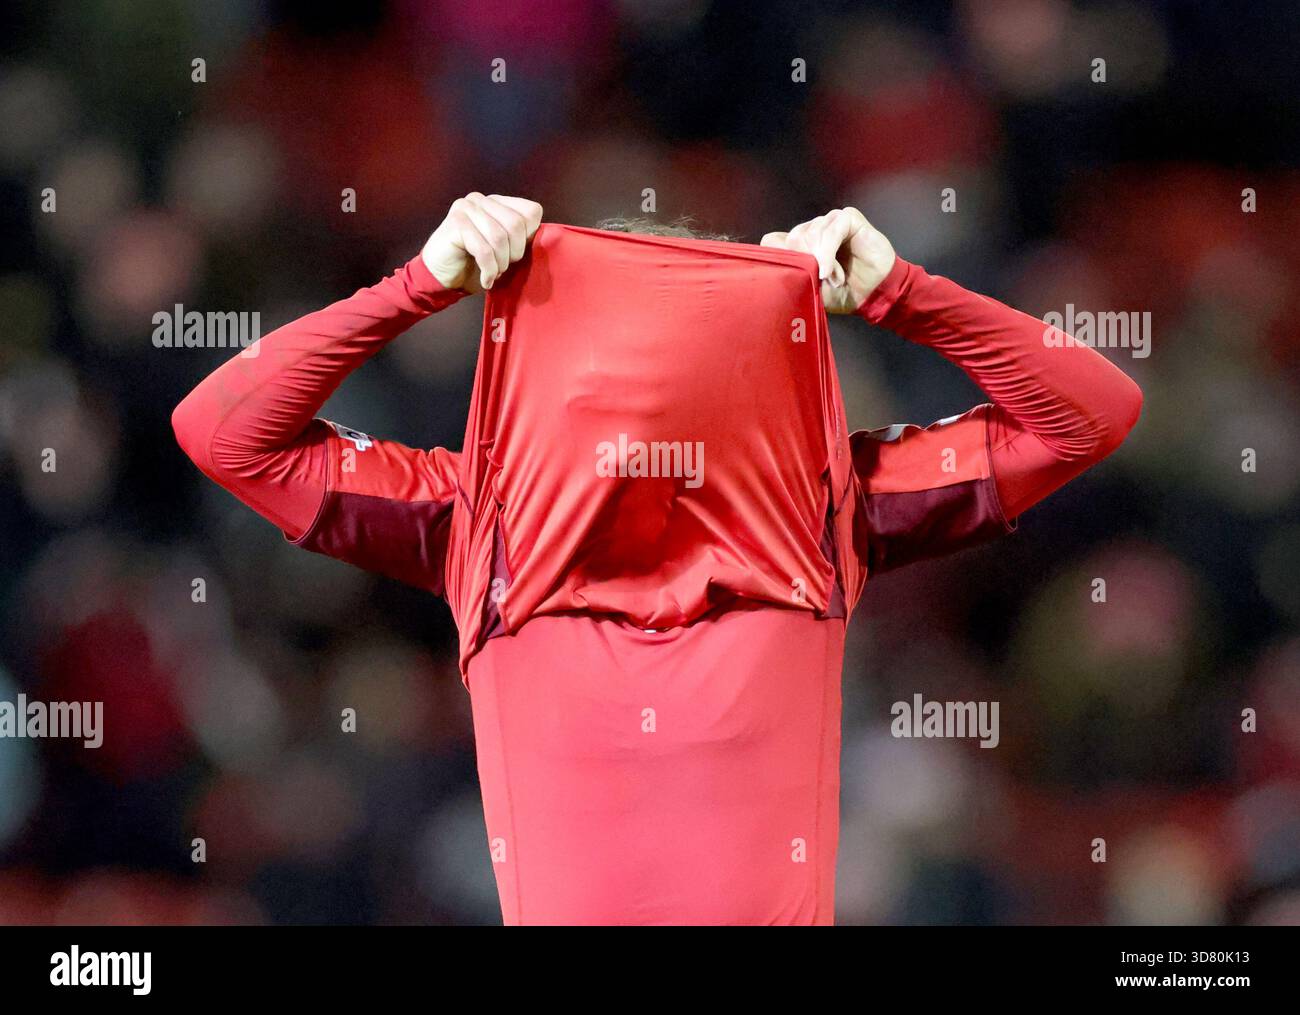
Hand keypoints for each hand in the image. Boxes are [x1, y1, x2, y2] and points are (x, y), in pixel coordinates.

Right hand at [421, 193, 543, 292]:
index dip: (529, 238)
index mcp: (497, 202)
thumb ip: (522, 238)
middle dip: (514, 253)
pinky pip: (484, 250)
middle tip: (504, 267)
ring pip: (500, 238)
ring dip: (500, 263)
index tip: (516, 255)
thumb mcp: (506, 250)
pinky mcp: (455, 224)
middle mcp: (481, 199)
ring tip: (494, 273)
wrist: (441, 278)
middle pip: (517, 225)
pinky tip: (486, 279)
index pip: (531, 212)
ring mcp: (466, 208)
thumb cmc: (475, 265)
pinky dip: (489, 270)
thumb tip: (547, 240)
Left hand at [761, 208, 895, 313]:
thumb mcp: (808, 289)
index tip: (791, 277)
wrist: (872, 294)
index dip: (779, 257)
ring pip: (811, 233)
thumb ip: (790, 275)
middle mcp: (812, 230)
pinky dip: (828, 252)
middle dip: (806, 263)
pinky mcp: (848, 218)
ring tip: (834, 279)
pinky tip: (831, 271)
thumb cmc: (841, 292)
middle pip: (792, 238)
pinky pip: (831, 230)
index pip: (773, 240)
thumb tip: (769, 266)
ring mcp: (830, 222)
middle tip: (821, 281)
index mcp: (800, 244)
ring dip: (822, 261)